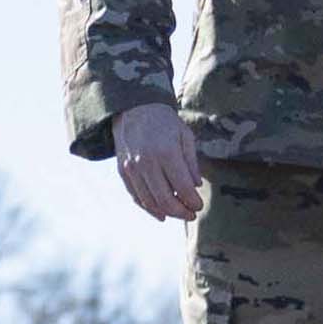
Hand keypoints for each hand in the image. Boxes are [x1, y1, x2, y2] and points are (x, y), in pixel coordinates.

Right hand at [113, 100, 206, 222]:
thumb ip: (191, 162)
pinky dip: (148, 208)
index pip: (183, 187)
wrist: (134, 108)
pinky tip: (161, 213)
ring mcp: (132, 168)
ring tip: (179, 214)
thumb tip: (196, 186)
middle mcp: (147, 162)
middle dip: (181, 212)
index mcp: (167, 152)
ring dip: (166, 213)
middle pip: (165, 199)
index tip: (200, 206)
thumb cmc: (164, 122)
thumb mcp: (185, 136)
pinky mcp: (122, 171)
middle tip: (192, 215)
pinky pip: (136, 196)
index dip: (193, 201)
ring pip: (150, 201)